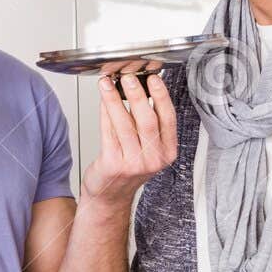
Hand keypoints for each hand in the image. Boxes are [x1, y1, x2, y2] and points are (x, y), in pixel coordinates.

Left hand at [80, 73, 177, 206]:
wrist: (110, 194)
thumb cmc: (128, 167)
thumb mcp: (147, 148)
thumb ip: (146, 122)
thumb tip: (139, 87)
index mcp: (167, 152)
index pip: (168, 119)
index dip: (161, 96)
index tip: (153, 79)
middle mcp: (153, 159)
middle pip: (148, 120)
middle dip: (137, 95)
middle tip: (128, 77)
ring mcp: (134, 163)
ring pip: (125, 124)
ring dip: (115, 100)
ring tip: (108, 84)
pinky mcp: (114, 164)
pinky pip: (109, 132)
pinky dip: (105, 113)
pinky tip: (102, 100)